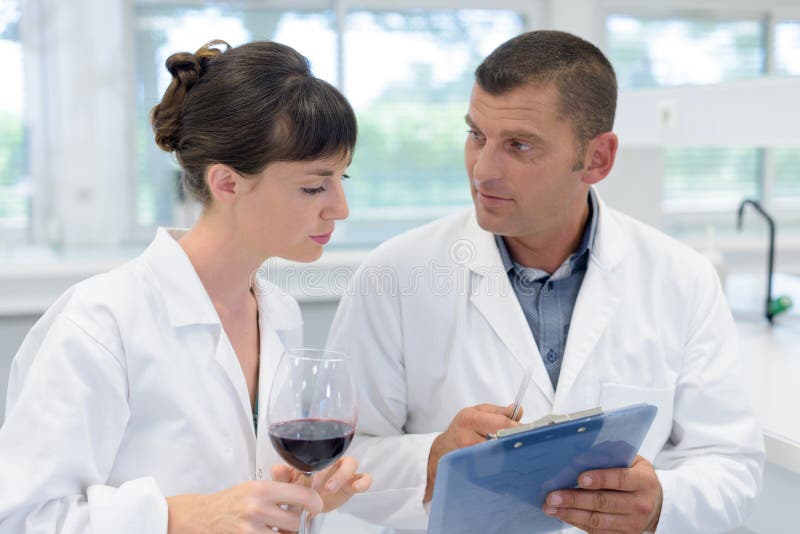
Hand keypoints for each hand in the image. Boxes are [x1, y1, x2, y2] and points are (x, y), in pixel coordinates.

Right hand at [166, 479, 322, 533]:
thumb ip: (280, 490)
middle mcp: (257, 508)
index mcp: (263, 489)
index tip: (315, 507)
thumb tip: (308, 496)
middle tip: (287, 522)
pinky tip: (265, 533)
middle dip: (294, 524)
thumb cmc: (231, 501)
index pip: (303, 497)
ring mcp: (250, 529)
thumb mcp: (255, 487)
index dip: (315, 504)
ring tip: (274, 529)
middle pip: (295, 522)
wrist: (202, 516)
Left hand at [272, 456, 370, 512]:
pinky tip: (355, 488)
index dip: (316, 457)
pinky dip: (363, 481)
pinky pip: (365, 478)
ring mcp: (344, 471)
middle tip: (317, 484)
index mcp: (318, 455)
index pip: (321, 448)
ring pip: (352, 463)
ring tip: (330, 489)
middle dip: (327, 469)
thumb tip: (277, 469)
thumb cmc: (300, 487)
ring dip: (342, 475)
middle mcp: (332, 460)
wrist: (308, 504)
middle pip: (338, 452)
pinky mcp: (352, 484)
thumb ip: (283, 475)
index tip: (306, 473)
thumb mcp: (288, 482)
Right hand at [424, 403, 520, 501]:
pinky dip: (501, 464)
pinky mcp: (470, 470)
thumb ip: (499, 411)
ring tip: (517, 452)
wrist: (442, 449)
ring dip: (509, 454)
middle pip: (501, 442)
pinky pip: (491, 468)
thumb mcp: (477, 412)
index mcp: (469, 419)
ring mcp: (468, 457)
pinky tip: (506, 462)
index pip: (501, 423)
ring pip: (497, 457)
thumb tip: (519, 411)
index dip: (518, 427)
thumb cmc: (462, 428)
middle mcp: (467, 438)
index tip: (532, 430)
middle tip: (529, 443)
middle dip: (515, 442)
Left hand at [542, 455, 662, 532]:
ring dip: (570, 514)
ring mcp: (632, 524)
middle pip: (604, 502)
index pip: (621, 479)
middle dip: (575, 499)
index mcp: (644, 482)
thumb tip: (582, 455)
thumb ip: (612, 455)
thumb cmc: (636, 476)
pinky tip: (561, 515)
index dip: (600, 478)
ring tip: (550, 507)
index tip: (580, 478)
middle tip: (553, 496)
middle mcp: (640, 505)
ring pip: (597, 520)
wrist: (655, 504)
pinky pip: (596, 531)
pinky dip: (576, 522)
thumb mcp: (632, 460)